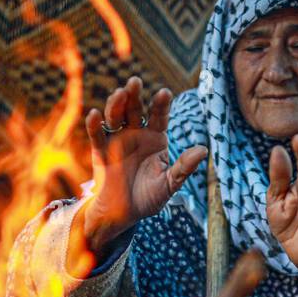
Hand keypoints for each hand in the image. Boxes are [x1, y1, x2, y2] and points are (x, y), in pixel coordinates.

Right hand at [80, 77, 206, 250]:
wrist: (124, 214)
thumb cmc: (148, 198)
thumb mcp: (169, 184)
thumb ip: (183, 167)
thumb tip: (204, 150)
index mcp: (155, 137)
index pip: (159, 116)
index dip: (161, 104)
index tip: (164, 93)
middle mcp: (136, 133)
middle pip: (135, 109)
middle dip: (134, 95)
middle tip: (135, 82)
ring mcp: (117, 139)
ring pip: (115, 116)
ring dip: (115, 104)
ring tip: (119, 94)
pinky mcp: (101, 150)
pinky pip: (97, 135)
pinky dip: (94, 124)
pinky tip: (94, 115)